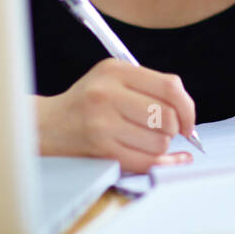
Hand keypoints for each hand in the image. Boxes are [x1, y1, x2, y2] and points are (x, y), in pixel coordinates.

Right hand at [36, 58, 196, 173]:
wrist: (47, 125)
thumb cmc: (87, 102)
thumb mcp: (112, 79)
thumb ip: (149, 88)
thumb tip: (187, 116)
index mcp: (115, 71)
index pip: (169, 86)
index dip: (187, 107)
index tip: (187, 120)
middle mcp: (108, 94)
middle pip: (167, 116)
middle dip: (175, 129)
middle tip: (168, 132)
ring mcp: (103, 123)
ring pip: (159, 141)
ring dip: (162, 146)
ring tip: (147, 140)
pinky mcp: (101, 149)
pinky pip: (146, 161)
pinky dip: (162, 162)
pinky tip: (164, 159)